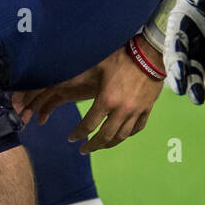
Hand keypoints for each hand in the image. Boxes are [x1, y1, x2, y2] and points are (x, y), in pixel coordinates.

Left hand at [14, 42, 162, 152]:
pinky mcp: (148, 109)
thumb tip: (55, 84)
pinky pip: (138, 128)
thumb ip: (77, 79)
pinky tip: (120, 135)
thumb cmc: (120, 58)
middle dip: (93, 145)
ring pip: (122, 136)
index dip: (78, 134)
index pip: (89, 125)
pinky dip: (127, 134)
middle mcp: (122, 110)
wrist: (150, 54)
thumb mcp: (95, 67)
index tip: (71, 139)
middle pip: (105, 137)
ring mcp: (137, 111)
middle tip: (83, 150)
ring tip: (100, 146)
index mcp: (106, 100)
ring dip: (109, 144)